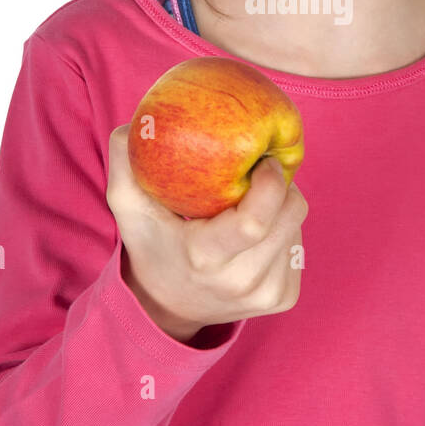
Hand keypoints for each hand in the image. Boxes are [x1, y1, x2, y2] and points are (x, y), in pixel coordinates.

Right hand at [106, 125, 308, 338]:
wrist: (168, 306)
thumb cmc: (152, 244)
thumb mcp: (128, 207)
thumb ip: (125, 161)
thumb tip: (141, 120)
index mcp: (204, 258)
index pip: (254, 222)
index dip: (271, 183)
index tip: (263, 160)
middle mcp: (241, 282)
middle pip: (289, 216)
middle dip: (281, 185)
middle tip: (260, 173)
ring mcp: (267, 294)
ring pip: (297, 226)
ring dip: (282, 206)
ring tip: (253, 204)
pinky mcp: (285, 298)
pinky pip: (299, 245)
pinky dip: (284, 229)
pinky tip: (260, 231)